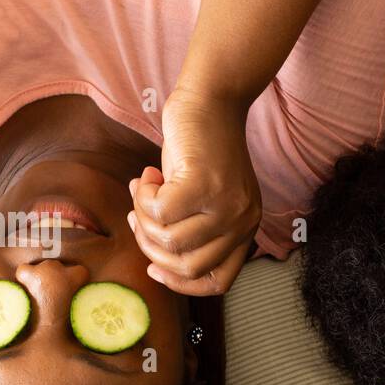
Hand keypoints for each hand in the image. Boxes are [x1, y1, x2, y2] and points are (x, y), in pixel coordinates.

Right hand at [128, 86, 259, 295]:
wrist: (211, 102)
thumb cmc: (201, 150)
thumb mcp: (205, 198)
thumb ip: (190, 228)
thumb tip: (154, 252)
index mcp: (245, 230)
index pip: (219, 282)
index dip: (181, 283)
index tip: (154, 268)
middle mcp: (242, 223)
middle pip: (187, 266)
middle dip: (151, 247)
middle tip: (138, 216)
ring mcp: (225, 205)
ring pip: (168, 241)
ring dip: (143, 218)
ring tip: (142, 192)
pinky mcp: (203, 184)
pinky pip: (159, 213)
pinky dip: (142, 197)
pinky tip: (147, 176)